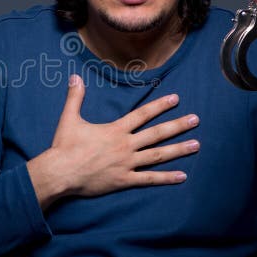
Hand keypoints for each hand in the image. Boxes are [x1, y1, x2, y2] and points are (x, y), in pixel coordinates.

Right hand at [27, 75, 199, 209]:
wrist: (60, 172)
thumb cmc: (64, 146)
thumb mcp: (69, 118)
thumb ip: (75, 97)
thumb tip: (75, 77)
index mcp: (115, 130)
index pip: (142, 114)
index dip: (160, 105)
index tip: (176, 99)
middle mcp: (125, 145)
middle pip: (157, 134)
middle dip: (178, 125)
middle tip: (196, 119)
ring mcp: (127, 164)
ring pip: (158, 155)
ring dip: (178, 149)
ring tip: (196, 145)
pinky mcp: (124, 180)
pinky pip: (149, 179)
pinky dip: (166, 178)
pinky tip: (182, 176)